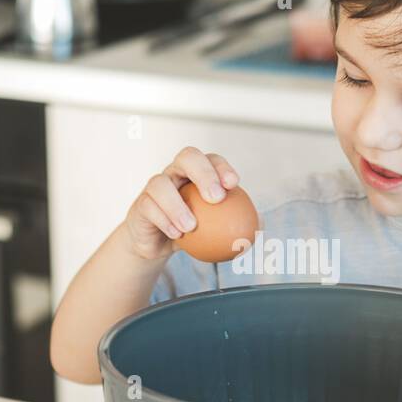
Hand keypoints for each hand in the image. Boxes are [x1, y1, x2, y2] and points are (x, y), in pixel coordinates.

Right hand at [124, 147, 240, 259]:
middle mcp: (175, 173)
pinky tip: (177, 235)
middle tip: (216, 198)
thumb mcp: (216, 229)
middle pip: (187, 157)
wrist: (158, 245)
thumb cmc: (193, 232)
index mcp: (197, 173)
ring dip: (178, 205)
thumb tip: (261, 225)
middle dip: (203, 173)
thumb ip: (237, 224)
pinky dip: (164, 221)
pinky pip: (149, 207)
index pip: (211, 159)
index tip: (234, 185)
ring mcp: (155, 186)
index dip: (222, 167)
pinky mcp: (140, 205)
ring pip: (161, 184)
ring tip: (192, 226)